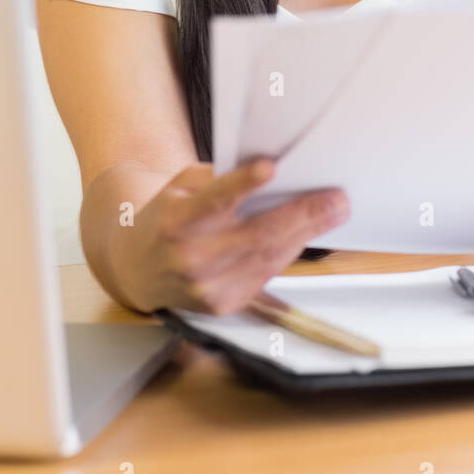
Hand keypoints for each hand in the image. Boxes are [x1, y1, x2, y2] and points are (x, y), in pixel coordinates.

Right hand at [123, 157, 349, 315]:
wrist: (137, 269)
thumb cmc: (165, 218)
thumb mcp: (177, 188)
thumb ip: (214, 180)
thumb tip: (267, 170)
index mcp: (176, 222)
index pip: (214, 200)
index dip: (242, 184)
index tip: (270, 167)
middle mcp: (191, 258)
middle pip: (257, 234)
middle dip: (303, 214)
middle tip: (337, 199)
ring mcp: (207, 287)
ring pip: (268, 257)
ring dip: (307, 234)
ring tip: (334, 212)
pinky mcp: (222, 305)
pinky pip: (265, 275)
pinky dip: (289, 251)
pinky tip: (306, 233)